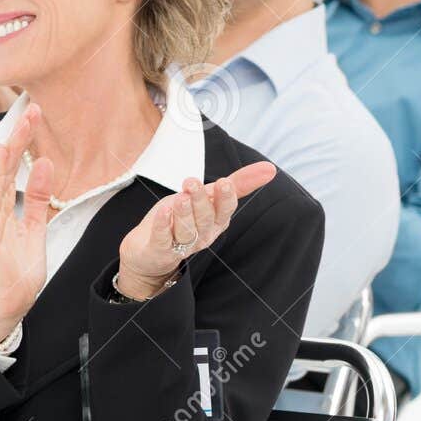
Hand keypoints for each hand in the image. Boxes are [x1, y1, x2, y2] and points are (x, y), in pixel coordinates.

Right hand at [0, 104, 52, 345]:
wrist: (9, 299)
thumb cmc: (18, 265)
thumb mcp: (37, 224)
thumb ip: (39, 197)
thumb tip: (45, 165)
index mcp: (0, 203)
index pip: (13, 164)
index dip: (24, 139)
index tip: (36, 116)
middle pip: (3, 163)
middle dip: (18, 135)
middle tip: (32, 110)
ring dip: (8, 150)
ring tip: (19, 126)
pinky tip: (4, 160)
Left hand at [114, 162, 276, 298]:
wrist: (150, 251)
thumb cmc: (180, 220)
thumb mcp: (207, 197)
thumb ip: (237, 183)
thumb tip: (270, 168)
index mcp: (216, 221)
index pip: (225, 210)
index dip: (225, 198)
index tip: (224, 183)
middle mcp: (203, 234)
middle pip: (205, 218)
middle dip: (200, 200)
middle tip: (192, 182)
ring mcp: (182, 245)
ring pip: (187, 230)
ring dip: (184, 213)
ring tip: (180, 196)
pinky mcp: (161, 252)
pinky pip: (164, 239)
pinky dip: (164, 226)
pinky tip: (164, 212)